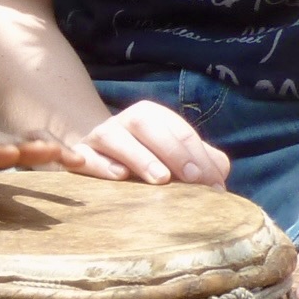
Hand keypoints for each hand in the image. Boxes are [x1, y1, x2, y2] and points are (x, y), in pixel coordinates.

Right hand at [54, 98, 231, 186]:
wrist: (99, 160)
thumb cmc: (147, 161)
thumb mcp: (177, 158)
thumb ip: (203, 162)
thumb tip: (219, 178)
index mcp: (152, 116)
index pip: (179, 129)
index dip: (198, 154)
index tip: (212, 182)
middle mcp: (124, 121)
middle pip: (147, 123)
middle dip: (173, 149)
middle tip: (192, 178)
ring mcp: (98, 138)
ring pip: (113, 137)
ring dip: (139, 156)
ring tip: (160, 179)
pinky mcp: (79, 157)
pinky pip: (84, 156)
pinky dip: (99, 164)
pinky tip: (118, 176)